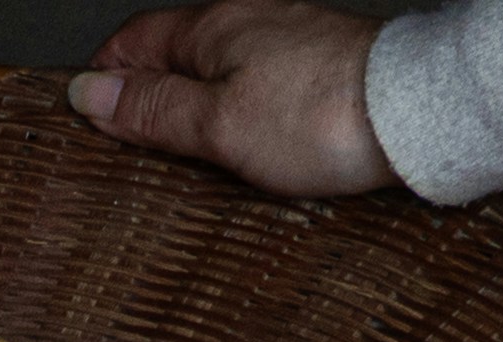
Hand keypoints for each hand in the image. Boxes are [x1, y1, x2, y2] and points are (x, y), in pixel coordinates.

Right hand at [68, 3, 393, 196]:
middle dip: (146, 99)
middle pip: (175, 57)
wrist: (413, 113)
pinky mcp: (320, 68)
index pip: (132, 41)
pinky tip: (245, 147)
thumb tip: (89, 94)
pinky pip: (258, 86)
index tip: (89, 123)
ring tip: (187, 158)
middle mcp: (249, 22)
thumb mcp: (214, 124)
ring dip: (195, 109)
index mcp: (211, 28)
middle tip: (130, 153)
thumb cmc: (319, 117)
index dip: (103, 80)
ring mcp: (287, 42)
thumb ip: (150, 110)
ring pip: (218, 71)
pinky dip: (237, 114)